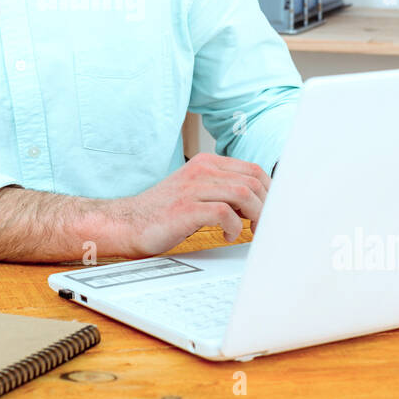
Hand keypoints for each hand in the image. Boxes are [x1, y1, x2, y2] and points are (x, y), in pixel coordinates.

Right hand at [107, 152, 270, 258]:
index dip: (269, 192)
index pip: (253, 169)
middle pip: (253, 181)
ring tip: (248, 231)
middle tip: (261, 226)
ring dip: (254, 216)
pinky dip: (233, 227)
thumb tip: (258, 203)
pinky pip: (224, 213)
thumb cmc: (164, 212)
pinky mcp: (186, 208)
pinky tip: (226, 235)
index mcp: (206, 163)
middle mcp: (201, 170)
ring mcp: (193, 187)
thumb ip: (223, 191)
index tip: (270, 211)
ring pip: (243, 194)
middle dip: (266, 207)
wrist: (128, 223)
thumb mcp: (197, 192)